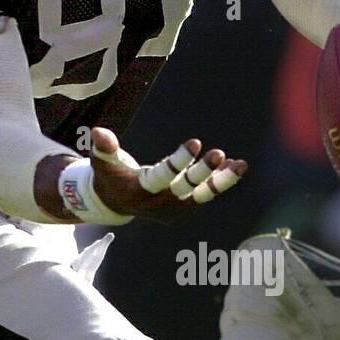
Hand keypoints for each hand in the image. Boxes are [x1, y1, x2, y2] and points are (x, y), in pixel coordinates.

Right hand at [88, 127, 246, 217]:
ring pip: (203, 194)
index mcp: (141, 192)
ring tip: (241, 164)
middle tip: (219, 154)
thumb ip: (104, 147)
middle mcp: (161, 203)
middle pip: (186, 187)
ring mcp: (175, 208)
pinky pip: (206, 193)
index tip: (194, 143)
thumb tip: (99, 131)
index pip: (163, 177)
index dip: (179, 161)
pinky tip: (235, 166)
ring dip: (222, 180)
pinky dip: (220, 181)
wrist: (117, 203)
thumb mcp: (102, 162)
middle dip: (204, 171)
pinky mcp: (185, 207)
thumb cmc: (110, 176)